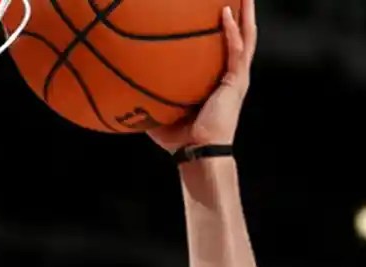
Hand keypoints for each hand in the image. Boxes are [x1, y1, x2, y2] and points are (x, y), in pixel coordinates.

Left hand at [149, 0, 256, 151]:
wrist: (197, 153)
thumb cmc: (179, 139)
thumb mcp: (158, 111)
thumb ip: (146, 95)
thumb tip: (118, 86)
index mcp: (217, 80)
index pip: (222, 48)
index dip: (222, 28)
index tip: (213, 8)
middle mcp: (230, 76)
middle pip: (239, 37)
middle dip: (240, 13)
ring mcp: (236, 78)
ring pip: (246, 38)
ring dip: (245, 14)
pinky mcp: (236, 83)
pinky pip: (236, 51)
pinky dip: (232, 32)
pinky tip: (225, 13)